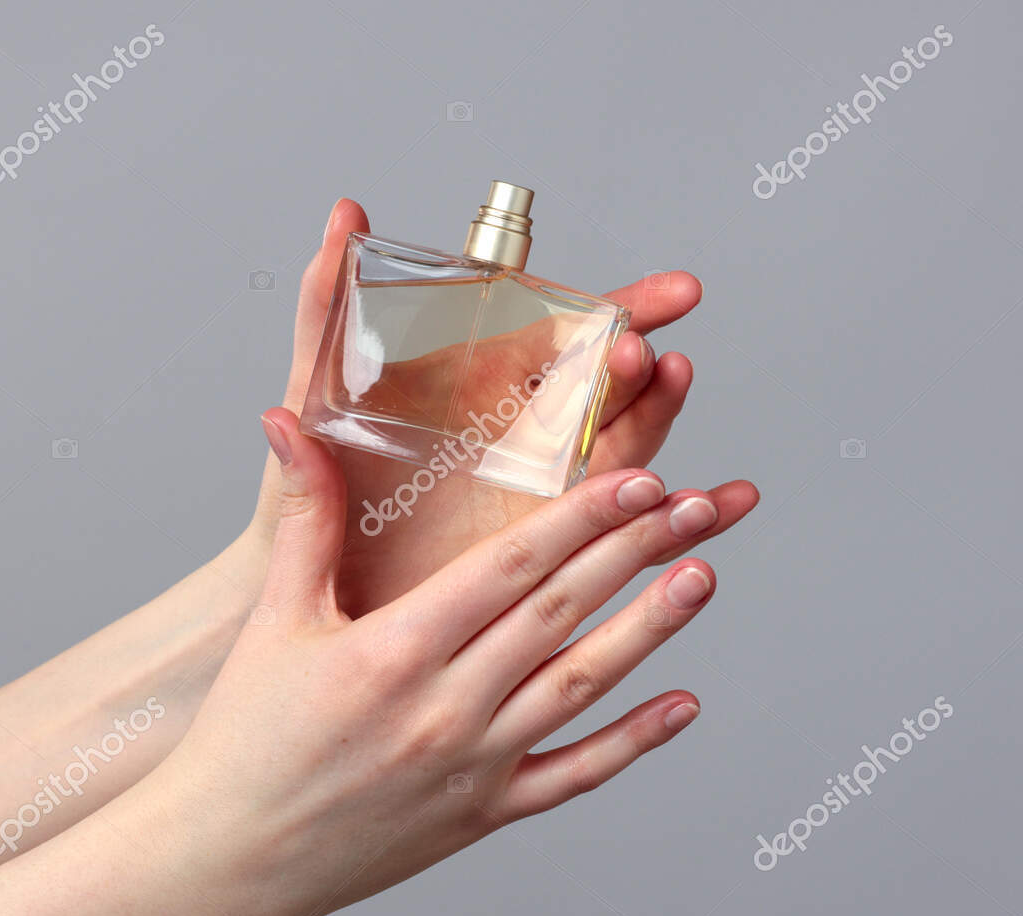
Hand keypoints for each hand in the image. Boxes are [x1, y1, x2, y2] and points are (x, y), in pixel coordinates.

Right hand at [160, 412, 753, 915]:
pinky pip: (573, 775)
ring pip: (581, 686)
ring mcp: (471, 766)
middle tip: (697, 506)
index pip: (508, 565)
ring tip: (703, 577)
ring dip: (648, 630)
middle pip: (560, 613)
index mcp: (393, 650)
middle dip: (635, 551)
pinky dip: (632, 742)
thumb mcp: (272, 622)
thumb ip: (303, 520)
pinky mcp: (481, 816)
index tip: (637, 475)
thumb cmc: (242, 740)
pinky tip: (683, 704)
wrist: (228, 861)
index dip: (581, 517)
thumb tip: (289, 422)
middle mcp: (444, 708)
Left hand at [245, 197, 753, 616]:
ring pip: (626, 452)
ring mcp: (540, 492)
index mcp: (481, 385)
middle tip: (654, 356)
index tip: (672, 296)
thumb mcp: (318, 397)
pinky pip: (620, 534)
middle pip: (608, 388)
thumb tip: (345, 213)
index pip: (568, 331)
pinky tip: (717, 512)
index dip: (625, 309)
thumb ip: (329, 307)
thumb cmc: (307, 497)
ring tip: (681, 402)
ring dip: (665, 424)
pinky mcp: (543, 551)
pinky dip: (677, 524)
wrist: (305, 595)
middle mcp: (522, 433)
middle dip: (645, 369)